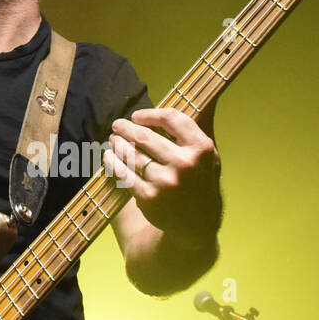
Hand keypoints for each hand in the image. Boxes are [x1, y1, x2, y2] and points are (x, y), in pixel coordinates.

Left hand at [104, 107, 221, 244]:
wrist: (197, 224)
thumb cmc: (200, 182)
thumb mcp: (209, 155)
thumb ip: (198, 129)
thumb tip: (205, 95)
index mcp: (201, 148)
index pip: (171, 118)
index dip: (150, 114)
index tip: (137, 116)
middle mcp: (184, 164)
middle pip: (145, 136)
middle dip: (126, 129)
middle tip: (117, 126)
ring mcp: (166, 182)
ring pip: (132, 155)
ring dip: (118, 145)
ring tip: (113, 140)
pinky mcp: (149, 198)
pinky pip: (125, 175)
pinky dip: (113, 163)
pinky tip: (109, 157)